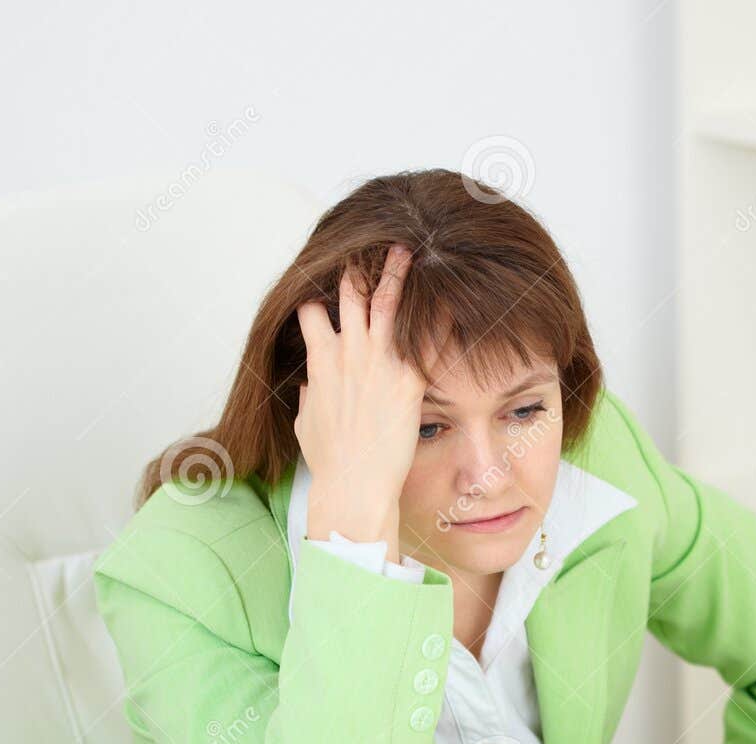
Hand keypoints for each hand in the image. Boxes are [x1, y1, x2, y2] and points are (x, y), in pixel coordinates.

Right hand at [294, 244, 423, 549]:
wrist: (354, 485)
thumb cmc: (331, 463)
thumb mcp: (306, 427)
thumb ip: (307, 400)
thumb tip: (304, 391)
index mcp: (320, 362)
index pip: (313, 314)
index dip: (320, 298)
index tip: (329, 286)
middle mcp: (348, 353)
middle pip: (351, 295)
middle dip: (359, 269)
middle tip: (370, 245)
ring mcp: (379, 362)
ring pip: (387, 302)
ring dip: (395, 273)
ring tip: (405, 249)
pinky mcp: (409, 378)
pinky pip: (427, 336)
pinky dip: (437, 314)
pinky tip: (451, 296)